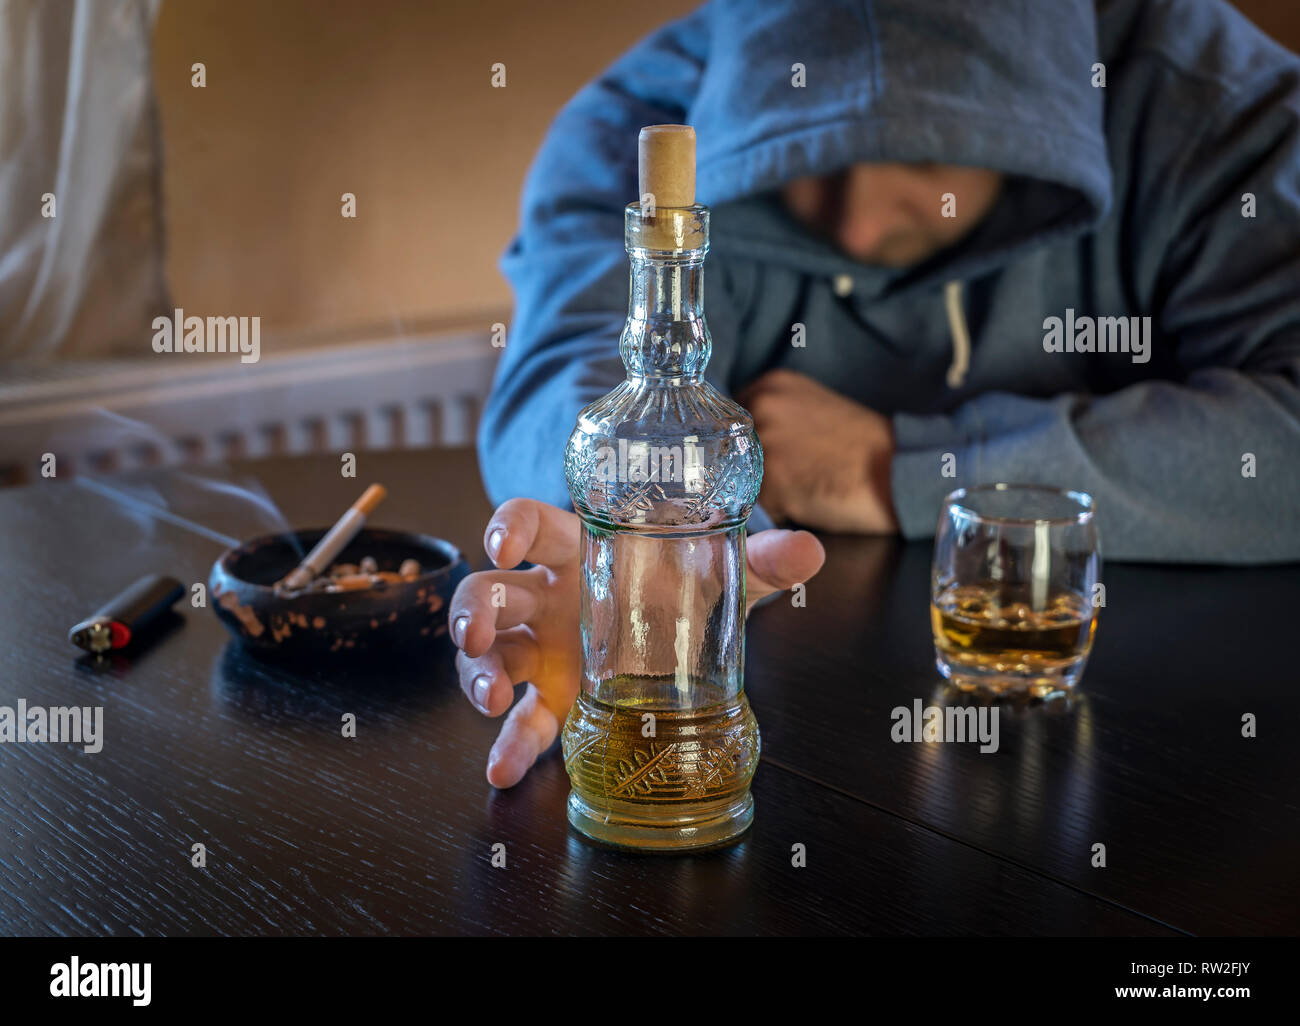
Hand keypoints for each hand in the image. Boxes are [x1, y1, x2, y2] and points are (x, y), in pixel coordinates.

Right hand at [450, 498, 824, 788]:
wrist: (675, 628)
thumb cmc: (678, 586)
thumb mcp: (719, 573)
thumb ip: (760, 560)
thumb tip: (811, 550)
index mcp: (578, 553)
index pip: (530, 525)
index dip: (508, 527)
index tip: (504, 543)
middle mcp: (548, 599)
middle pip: (490, 592)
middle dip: (472, 610)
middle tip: (476, 632)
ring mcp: (544, 651)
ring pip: (489, 654)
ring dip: (476, 673)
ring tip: (492, 698)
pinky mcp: (552, 699)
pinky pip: (522, 721)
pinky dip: (509, 747)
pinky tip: (503, 772)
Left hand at [738, 369, 898, 533]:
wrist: (898, 469)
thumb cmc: (861, 448)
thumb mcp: (812, 412)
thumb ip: (774, 420)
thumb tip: (738, 449)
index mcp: (770, 385)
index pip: (730, 426)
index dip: (745, 450)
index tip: (771, 460)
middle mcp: (761, 406)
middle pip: (730, 454)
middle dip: (750, 472)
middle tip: (794, 477)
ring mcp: (764, 440)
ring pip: (739, 480)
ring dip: (762, 494)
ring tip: (802, 488)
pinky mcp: (772, 478)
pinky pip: (753, 507)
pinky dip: (774, 511)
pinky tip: (806, 501)